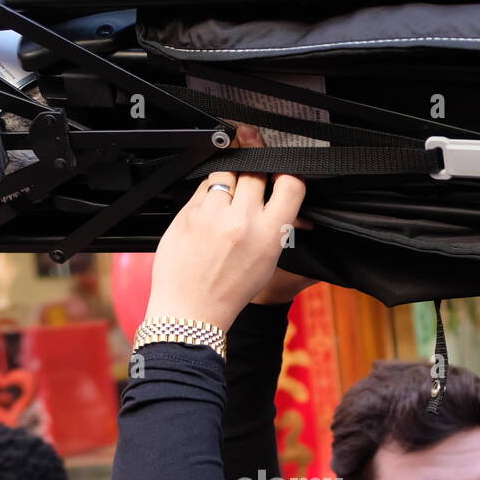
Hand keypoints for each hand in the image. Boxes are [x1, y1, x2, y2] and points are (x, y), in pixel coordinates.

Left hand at [144, 125, 307, 332]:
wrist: (191, 309)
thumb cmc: (230, 290)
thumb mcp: (267, 262)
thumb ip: (278, 226)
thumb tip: (288, 197)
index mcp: (268, 235)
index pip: (291, 184)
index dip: (286, 174)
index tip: (279, 176)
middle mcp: (242, 221)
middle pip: (255, 170)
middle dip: (255, 173)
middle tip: (250, 186)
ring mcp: (212, 215)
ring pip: (226, 171)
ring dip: (230, 179)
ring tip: (227, 201)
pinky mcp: (188, 213)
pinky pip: (204, 186)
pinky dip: (209, 193)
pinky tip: (209, 213)